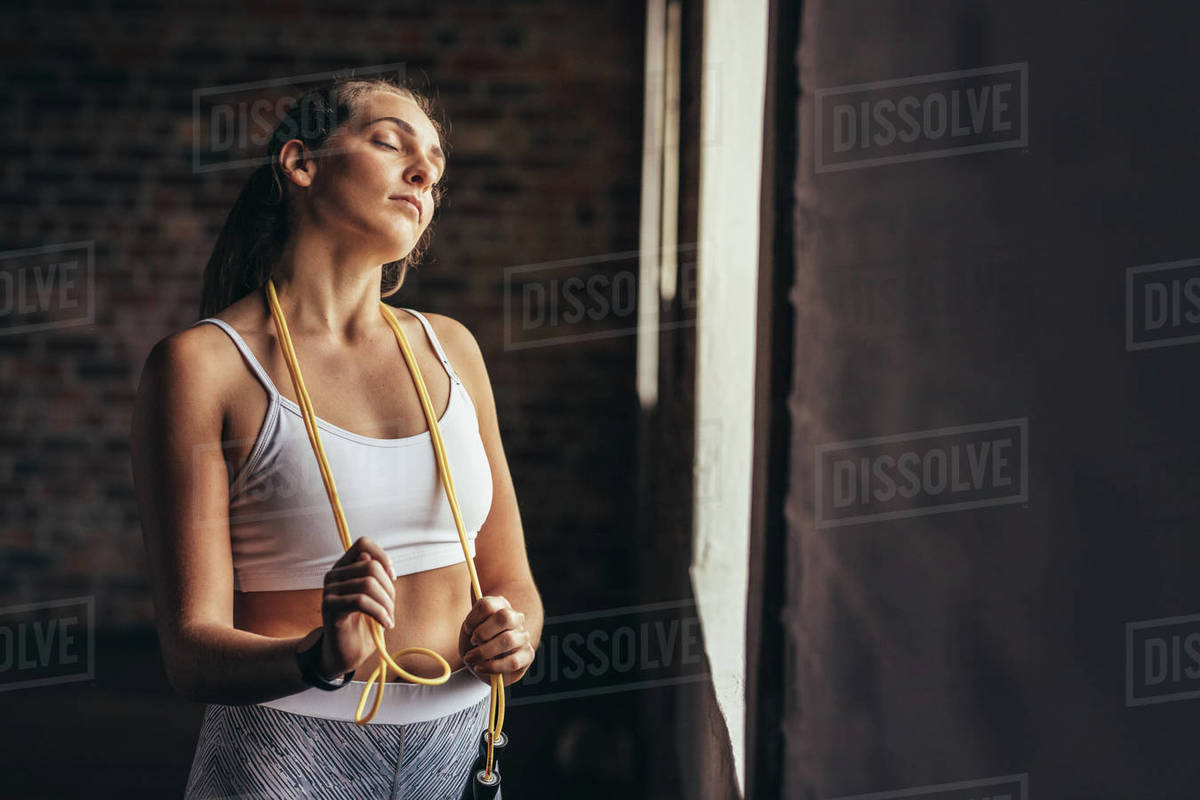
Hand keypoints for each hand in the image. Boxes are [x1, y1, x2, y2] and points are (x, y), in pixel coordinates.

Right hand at [317, 537, 396, 677]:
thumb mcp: (374, 596)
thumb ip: (374, 576)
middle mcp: (334, 574)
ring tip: (389, 619)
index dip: (382, 556)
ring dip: (386, 604)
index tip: (392, 577)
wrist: (345, 654)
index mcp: (345, 568)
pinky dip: (379, 613)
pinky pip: (361, 601)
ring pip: (368, 583)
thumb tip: (371, 559)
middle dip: (389, 589)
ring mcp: (329, 589)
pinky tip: (385, 624)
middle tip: (391, 609)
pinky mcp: (329, 606)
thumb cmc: (362, 624)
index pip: (363, 544)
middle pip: (371, 566)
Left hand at [459, 595, 534, 686]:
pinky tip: (480, 667)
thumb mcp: (468, 631)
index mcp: (500, 606)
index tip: (467, 630)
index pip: (488, 605)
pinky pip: (513, 661)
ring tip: (471, 658)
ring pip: (508, 640)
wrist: (483, 664)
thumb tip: (473, 593)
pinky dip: (492, 666)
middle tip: (472, 642)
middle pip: (504, 617)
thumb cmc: (476, 644)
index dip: (473, 619)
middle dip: (483, 632)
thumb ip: (471, 620)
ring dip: (484, 652)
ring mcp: (523, 636)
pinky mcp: (527, 655)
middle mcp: (515, 618)